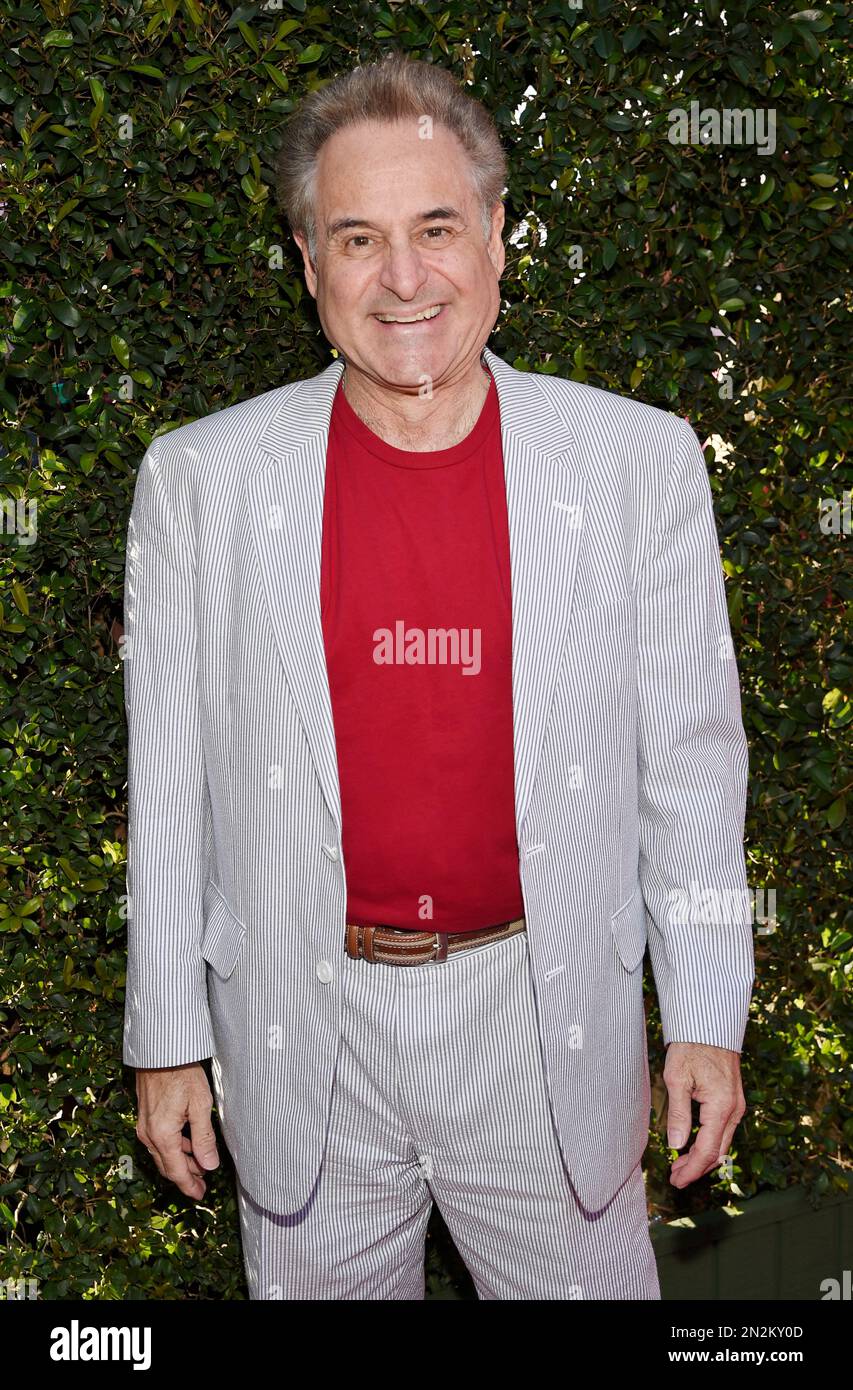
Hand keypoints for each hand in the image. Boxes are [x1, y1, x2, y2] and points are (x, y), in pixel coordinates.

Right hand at [135, 1062, 219, 1198]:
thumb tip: (209, 1165)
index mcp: (162, 1135)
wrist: (161, 1051)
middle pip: (167, 1166)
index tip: (200, 1195)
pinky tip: (188, 1146)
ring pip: (162, 1154)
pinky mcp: (145, 1117)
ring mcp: (144, 1126)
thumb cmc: (182, 1073)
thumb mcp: (200, 1105)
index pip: (176, 1171)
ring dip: (180, 1163)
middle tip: (201, 1186)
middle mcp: (148, 1134)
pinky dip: (174, 1149)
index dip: (189, 1185)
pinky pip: (158, 1142)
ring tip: (199, 1167)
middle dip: (185, 1177)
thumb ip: (204, 1138)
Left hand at [663, 1041, 745, 1188]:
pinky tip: (693, 1145)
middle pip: (718, 1152)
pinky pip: (724, 1130)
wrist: (710, 1025)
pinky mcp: (733, 1100)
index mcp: (721, 1107)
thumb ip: (679, 1114)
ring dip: (703, 1158)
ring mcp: (737, 1105)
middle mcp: (734, 1110)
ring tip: (680, 1165)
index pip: (707, 1151)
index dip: (691, 1170)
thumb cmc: (691, 1047)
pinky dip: (710, 1143)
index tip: (676, 1181)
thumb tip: (677, 1145)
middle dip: (696, 1169)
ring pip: (723, 1143)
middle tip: (675, 1178)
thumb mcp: (677, 1079)